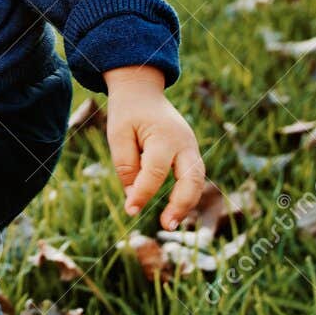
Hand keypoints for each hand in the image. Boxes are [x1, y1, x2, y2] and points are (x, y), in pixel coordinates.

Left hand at [104, 66, 205, 231]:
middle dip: (181, 204)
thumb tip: (133, 197)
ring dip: (187, 202)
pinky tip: (173, 208)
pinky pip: (193, 176)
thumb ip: (125, 165)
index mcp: (164, 136)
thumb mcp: (118, 133)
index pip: (155, 172)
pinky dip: (187, 193)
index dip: (143, 193)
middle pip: (191, 178)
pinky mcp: (190, 152)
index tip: (130, 210)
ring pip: (198, 179)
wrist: (141, 89)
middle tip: (166, 224)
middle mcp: (184, 142)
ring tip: (169, 222)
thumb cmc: (127, 112)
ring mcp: (191, 146)